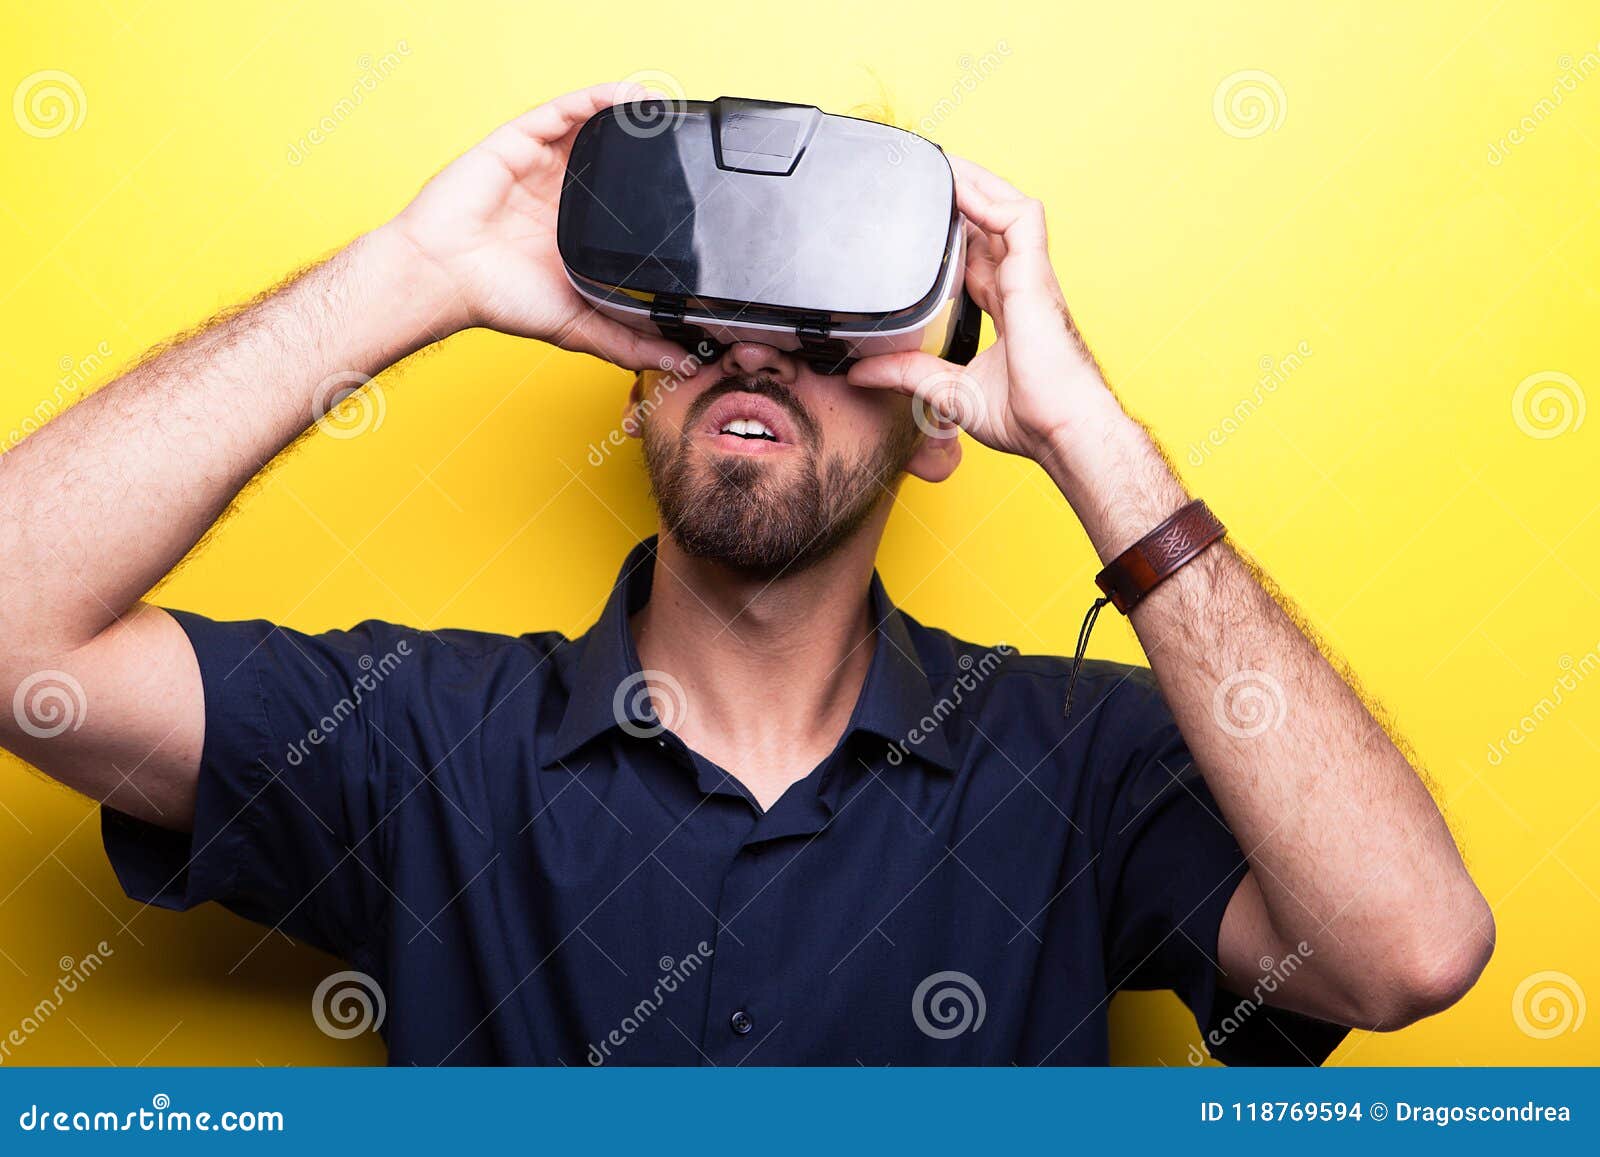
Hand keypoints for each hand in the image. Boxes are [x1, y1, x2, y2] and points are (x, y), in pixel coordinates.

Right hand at [380, 82, 686, 370]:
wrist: (444, 278)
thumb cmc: (499, 299)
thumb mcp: (579, 326)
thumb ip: (626, 343)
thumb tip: (676, 366)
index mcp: (577, 227)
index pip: (626, 199)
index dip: (660, 188)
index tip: (699, 187)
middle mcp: (561, 191)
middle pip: (614, 157)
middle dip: (650, 146)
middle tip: (690, 141)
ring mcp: (541, 163)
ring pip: (593, 127)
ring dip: (630, 115)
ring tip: (667, 109)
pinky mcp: (520, 141)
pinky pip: (563, 110)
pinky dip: (596, 99)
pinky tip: (627, 96)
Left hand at [846, 156, 1118, 462]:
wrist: (1061, 429)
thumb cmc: (1028, 417)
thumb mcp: (947, 389)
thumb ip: (905, 373)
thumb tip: (861, 372)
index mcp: (1006, 310)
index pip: (979, 258)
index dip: (955, 235)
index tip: (923, 223)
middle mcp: (1019, 287)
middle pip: (992, 225)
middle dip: (963, 198)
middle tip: (925, 179)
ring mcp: (1030, 277)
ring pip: (1007, 209)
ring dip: (976, 184)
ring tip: (940, 165)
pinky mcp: (1035, 275)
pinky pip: (1020, 216)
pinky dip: (992, 197)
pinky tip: (960, 187)